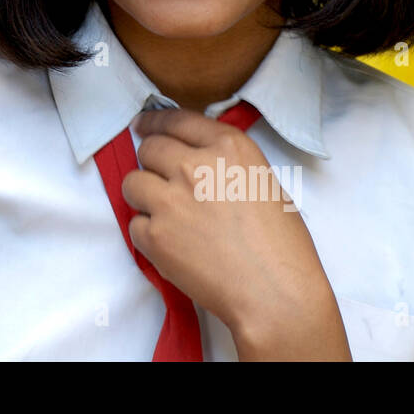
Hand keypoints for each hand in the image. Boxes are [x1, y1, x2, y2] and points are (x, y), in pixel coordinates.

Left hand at [124, 108, 350, 359]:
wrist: (275, 294)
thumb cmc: (282, 245)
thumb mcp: (262, 182)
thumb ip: (224, 163)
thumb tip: (194, 160)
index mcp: (229, 147)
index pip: (177, 119)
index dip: (155, 121)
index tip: (143, 125)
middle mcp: (194, 166)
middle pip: (148, 148)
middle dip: (150, 161)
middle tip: (160, 178)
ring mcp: (170, 200)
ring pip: (132, 182)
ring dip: (143, 195)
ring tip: (164, 214)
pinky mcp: (154, 235)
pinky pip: (134, 223)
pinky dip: (147, 233)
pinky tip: (170, 245)